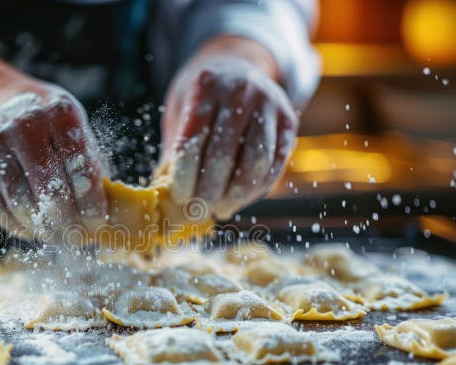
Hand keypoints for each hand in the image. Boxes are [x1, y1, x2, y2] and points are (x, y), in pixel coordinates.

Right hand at [0, 80, 106, 240]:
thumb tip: (106, 211)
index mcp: (59, 111)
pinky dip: (17, 225)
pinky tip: (32, 230)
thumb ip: (87, 161)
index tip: (98, 224)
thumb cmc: (44, 122)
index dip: (91, 201)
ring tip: (56, 236)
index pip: (81, 165)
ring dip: (42, 227)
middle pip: (50, 187)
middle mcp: (23, 123)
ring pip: (22, 201)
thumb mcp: (70, 125)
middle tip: (78, 238)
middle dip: (68, 220)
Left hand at [157, 36, 297, 219]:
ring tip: (221, 209)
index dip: (186, 174)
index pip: (194, 138)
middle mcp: (241, 90)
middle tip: (199, 210)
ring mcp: (270, 104)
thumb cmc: (202, 94)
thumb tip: (165, 191)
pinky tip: (241, 199)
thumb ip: (175, 145)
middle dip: (210, 189)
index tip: (180, 198)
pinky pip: (276, 163)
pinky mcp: (289, 120)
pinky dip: (259, 187)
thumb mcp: (181, 108)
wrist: (239, 63)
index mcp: (207, 84)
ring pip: (256, 161)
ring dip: (237, 193)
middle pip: (224, 153)